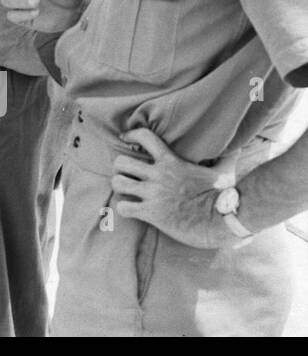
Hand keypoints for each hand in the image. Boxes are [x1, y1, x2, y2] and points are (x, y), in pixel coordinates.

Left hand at [111, 128, 231, 248]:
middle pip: (121, 162)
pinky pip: (124, 208)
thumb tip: (237, 150)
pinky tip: (133, 211)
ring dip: (120, 188)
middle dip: (121, 169)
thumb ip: (224, 159)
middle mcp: (158, 175)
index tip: (124, 138)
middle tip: (128, 176)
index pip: (145, 137)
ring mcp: (153, 194)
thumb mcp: (223, 172)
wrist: (225, 220)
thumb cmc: (225, 196)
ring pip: (118, 183)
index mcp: (172, 162)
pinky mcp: (152, 213)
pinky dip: (124, 210)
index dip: (131, 134)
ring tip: (128, 193)